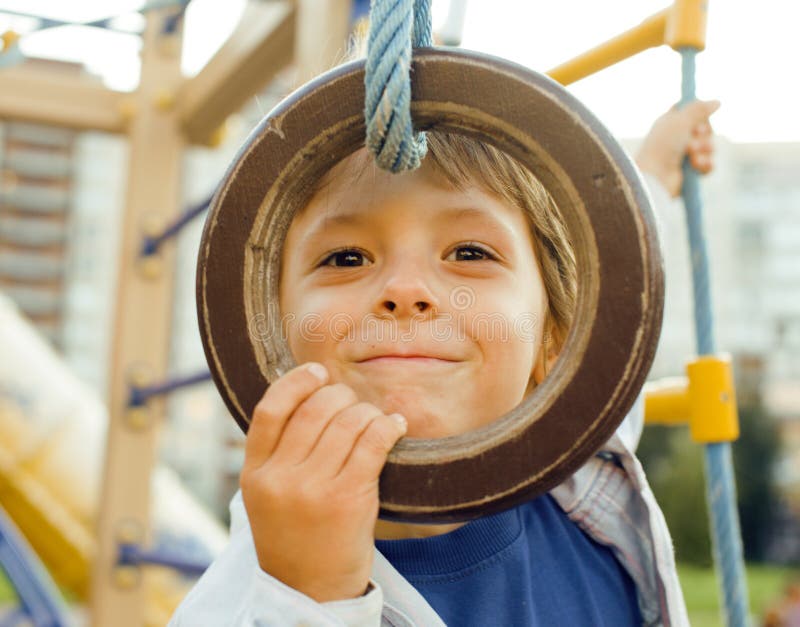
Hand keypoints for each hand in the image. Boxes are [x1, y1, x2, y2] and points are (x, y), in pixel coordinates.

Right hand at [240, 362, 406, 601]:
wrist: (310, 593)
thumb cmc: (294, 539)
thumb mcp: (267, 497)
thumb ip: (277, 454)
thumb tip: (311, 398)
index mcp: (254, 474)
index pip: (270, 409)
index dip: (296, 382)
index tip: (317, 371)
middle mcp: (280, 478)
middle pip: (315, 409)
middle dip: (341, 396)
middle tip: (354, 403)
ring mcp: (313, 489)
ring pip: (347, 422)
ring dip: (368, 411)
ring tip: (376, 418)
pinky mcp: (348, 499)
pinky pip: (372, 443)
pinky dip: (388, 426)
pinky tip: (395, 427)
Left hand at [635, 100, 719, 197]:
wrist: (654, 177)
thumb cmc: (662, 146)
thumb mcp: (680, 121)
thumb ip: (699, 109)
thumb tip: (717, 102)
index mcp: (669, 124)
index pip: (690, 112)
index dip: (699, 112)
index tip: (700, 115)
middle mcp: (676, 139)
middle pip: (704, 129)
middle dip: (704, 133)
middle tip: (695, 135)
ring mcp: (683, 157)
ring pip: (709, 147)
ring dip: (705, 149)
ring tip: (692, 154)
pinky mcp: (690, 173)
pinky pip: (709, 165)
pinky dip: (705, 165)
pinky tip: (696, 166)